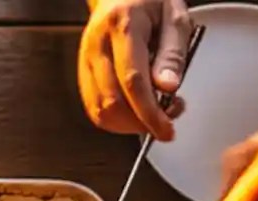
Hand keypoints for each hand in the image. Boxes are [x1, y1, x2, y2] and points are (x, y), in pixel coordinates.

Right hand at [79, 0, 191, 140]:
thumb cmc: (152, 2)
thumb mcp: (176, 19)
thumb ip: (173, 54)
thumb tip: (168, 89)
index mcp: (123, 25)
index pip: (133, 80)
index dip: (149, 112)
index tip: (166, 130)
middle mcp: (98, 44)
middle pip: (112, 101)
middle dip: (140, 122)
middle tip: (166, 121)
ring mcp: (85, 59)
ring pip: (99, 109)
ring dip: (127, 125)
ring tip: (152, 115)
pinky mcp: (82, 71)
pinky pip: (94, 107)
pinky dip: (115, 119)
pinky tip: (134, 113)